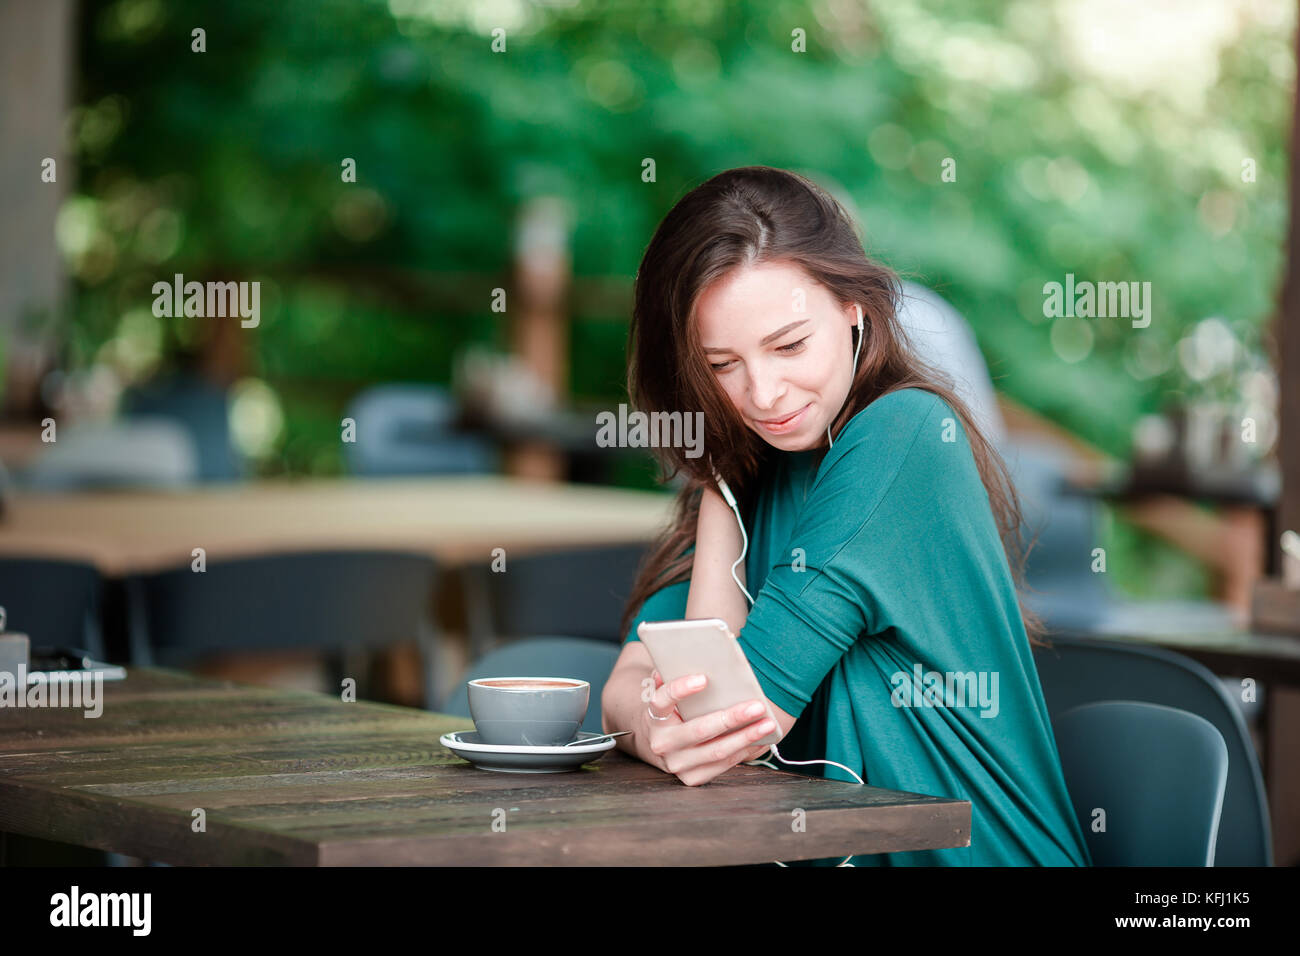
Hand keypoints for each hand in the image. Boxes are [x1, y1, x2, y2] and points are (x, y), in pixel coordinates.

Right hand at [638, 669, 776, 786]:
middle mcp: (661, 743)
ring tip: (766, 723)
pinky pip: (722, 766)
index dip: (681, 689)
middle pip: (698, 730)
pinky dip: (744, 751)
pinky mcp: (691, 778)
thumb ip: (673, 676)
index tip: (703, 678)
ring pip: (715, 751)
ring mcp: (676, 764)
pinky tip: (760, 739)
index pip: (663, 699)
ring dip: (745, 737)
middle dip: (731, 718)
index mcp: (653, 716)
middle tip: (756, 706)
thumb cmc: (671, 711)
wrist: (657, 742)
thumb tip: (686, 658)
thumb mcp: (666, 693)